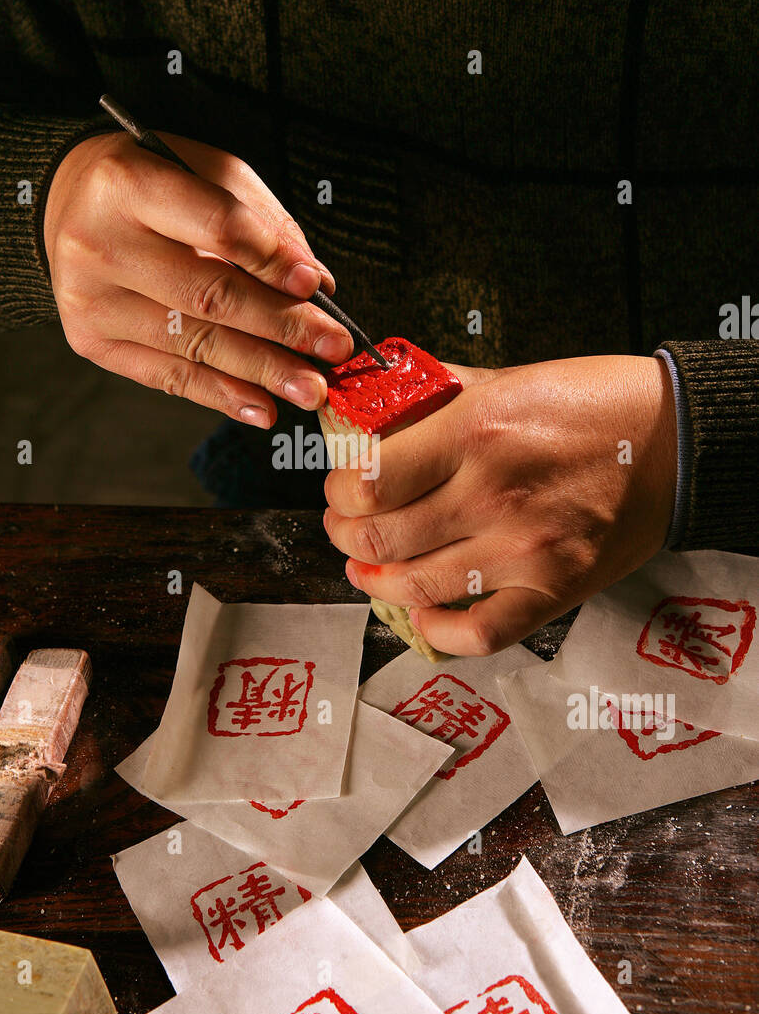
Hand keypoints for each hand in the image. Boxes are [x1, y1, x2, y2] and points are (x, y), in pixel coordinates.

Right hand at [43, 131, 353, 426]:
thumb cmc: (151, 183)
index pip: (217, 228)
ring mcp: (92, 299)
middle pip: (209, 295)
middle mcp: (100, 244)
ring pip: (194, 343)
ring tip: (309, 388)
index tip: (315, 286)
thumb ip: (262, 221)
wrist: (70, 204)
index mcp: (128, 183)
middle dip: (282, 327)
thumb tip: (315, 283)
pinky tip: (260, 407)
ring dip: (261, 371)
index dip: (271, 260)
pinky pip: (168, 376)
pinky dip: (220, 394)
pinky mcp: (92, 340)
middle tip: (333, 348)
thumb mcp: (206, 172)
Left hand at [323, 355, 676, 655]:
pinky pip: (477, 634)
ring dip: (376, 579)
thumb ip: (436, 399)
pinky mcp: (553, 590)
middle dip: (345, 532)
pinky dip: (438, 630)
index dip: (339, 488)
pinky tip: (423, 612)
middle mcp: (495, 496)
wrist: (674, 443)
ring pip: (414, 588)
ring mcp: (525, 551)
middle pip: (380, 537)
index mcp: (477, 432)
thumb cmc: (592, 405)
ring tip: (368, 565)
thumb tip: (370, 411)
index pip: (369, 480)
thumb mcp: (507, 379)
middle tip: (345, 524)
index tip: (342, 486)